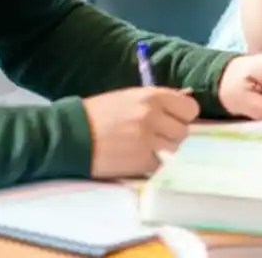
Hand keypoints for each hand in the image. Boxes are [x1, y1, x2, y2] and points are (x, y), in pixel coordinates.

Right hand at [82, 87, 198, 177]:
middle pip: (183, 131)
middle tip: (155, 137)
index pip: (190, 108)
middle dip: (172, 135)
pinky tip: (136, 158)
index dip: (183, 116)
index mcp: (152, 96)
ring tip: (145, 148)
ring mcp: (148, 140)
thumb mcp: (129, 97)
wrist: (71, 135)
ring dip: (164, 150)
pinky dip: (151, 163)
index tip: (174, 120)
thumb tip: (182, 104)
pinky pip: (160, 164)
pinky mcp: (141, 161)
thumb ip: (156, 102)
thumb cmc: (99, 113)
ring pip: (175, 149)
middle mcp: (153, 116)